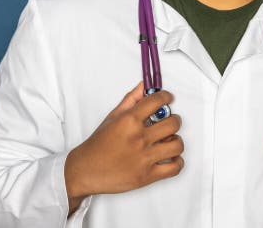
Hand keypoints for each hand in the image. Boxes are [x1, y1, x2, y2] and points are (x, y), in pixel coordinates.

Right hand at [65, 82, 183, 210]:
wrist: (86, 170)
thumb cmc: (98, 144)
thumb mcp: (112, 117)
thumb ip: (130, 100)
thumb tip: (144, 86)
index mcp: (129, 121)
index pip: (157, 101)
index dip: (166, 97)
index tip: (167, 98)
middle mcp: (138, 138)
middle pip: (173, 123)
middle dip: (174, 120)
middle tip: (169, 121)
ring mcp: (144, 158)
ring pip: (177, 145)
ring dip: (176, 141)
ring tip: (169, 141)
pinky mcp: (147, 176)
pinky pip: (174, 168)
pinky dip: (177, 162)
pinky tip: (169, 158)